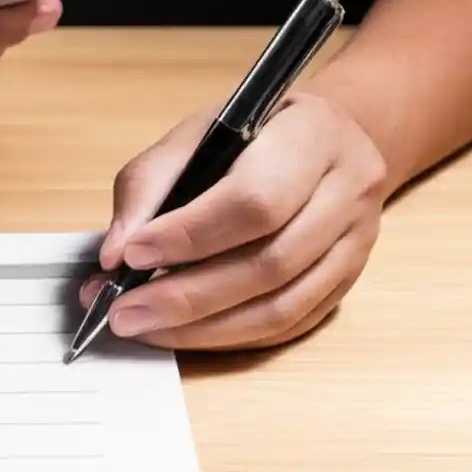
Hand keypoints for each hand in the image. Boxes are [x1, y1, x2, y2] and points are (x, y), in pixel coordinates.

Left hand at [82, 91, 389, 349]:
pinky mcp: (347, 284)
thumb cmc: (252, 136)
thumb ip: (149, 186)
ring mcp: (356, 243)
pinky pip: (287, 326)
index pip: (255, 199)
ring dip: (203, 328)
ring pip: (281, 307)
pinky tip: (183, 333)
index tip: (131, 256)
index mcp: (311, 134)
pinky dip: (229, 337)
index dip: (190, 235)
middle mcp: (349, 190)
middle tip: (124, 311)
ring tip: (144, 328)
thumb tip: (114, 255)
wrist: (327, 140)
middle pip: (270, 263)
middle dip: (187, 296)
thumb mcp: (196, 135)